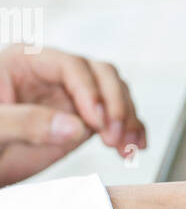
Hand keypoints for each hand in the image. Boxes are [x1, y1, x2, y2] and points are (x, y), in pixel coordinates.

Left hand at [0, 45, 146, 185]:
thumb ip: (27, 123)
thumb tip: (76, 127)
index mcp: (26, 61)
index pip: (70, 66)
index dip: (89, 91)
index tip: (96, 122)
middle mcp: (53, 74)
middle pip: (100, 75)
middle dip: (114, 104)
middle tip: (114, 137)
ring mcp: (71, 96)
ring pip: (114, 93)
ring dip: (128, 119)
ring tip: (127, 146)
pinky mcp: (82, 119)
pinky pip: (115, 118)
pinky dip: (130, 131)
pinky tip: (135, 147)